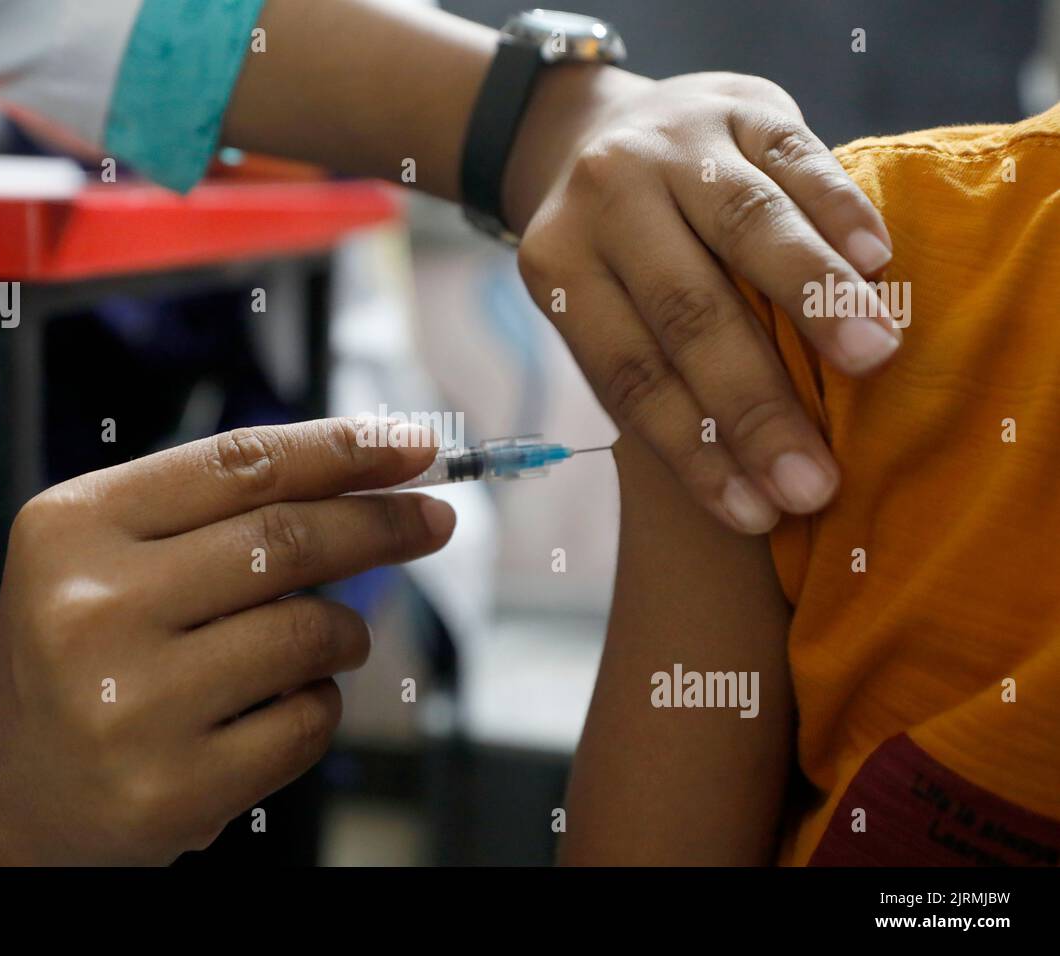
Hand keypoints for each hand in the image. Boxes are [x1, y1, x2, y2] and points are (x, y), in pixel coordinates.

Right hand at [0, 418, 452, 863]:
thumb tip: (374, 480)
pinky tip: (279, 703)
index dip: (343, 450)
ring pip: (310, 633)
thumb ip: (217, 510)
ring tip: (324, 638)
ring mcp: (132, 709)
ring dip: (344, 630)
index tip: (415, 447)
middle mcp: (92, 612)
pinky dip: (319, 701)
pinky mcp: (174, 793)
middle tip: (432, 520)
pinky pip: (307, 721)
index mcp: (74, 528)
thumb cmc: (76, 646)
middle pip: (285, 542)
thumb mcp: (107, 550)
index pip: (240, 465)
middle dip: (380, 524)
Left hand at [507, 68, 897, 532]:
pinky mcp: (743, 103)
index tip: (756, 513)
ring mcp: (676, 142)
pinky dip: (839, 213)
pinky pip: (797, 158)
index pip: (627, 372)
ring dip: (812, 298)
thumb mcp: (601, 303)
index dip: (692, 451)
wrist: (607, 129)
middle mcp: (607, 197)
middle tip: (817, 479)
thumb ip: (657, 367)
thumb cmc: (617, 255)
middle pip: (685, 310)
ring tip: (872, 360)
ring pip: (746, 225)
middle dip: (753, 404)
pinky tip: (879, 265)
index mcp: (557, 264)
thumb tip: (749, 483)